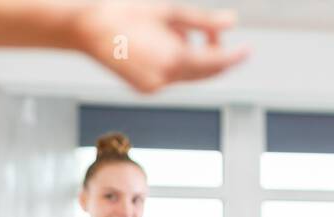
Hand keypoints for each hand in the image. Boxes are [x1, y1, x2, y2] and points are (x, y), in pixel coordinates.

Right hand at [70, 3, 250, 92]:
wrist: (86, 28)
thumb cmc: (125, 12)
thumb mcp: (167, 11)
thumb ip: (201, 21)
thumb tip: (232, 23)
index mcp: (171, 59)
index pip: (214, 63)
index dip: (233, 57)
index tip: (247, 50)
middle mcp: (164, 80)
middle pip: (204, 74)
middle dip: (216, 57)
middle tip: (215, 36)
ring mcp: (154, 87)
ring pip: (188, 76)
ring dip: (194, 58)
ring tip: (178, 32)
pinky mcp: (145, 88)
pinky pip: (172, 77)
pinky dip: (177, 62)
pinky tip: (164, 43)